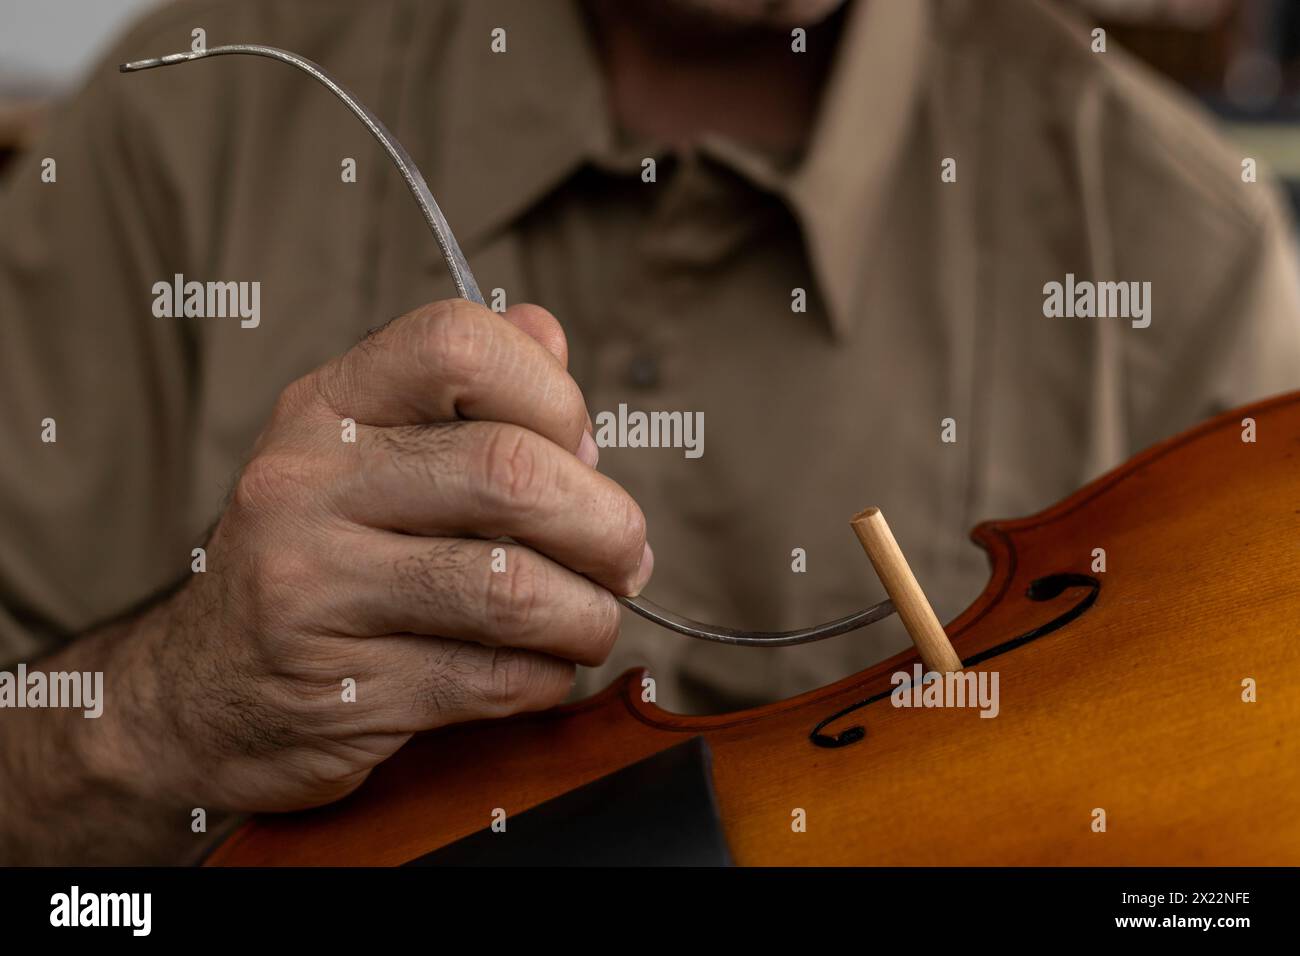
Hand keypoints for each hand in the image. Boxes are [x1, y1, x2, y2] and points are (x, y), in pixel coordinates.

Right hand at [96, 299, 651, 813]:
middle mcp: (306, 484)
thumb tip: (548, 333)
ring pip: (512, 589)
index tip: (579, 452)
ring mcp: (314, 591)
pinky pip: (497, 679)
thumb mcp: (365, 451)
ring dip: (589, 612)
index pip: (459, 343)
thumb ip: (463, 390)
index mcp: (326, 407)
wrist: (201, 693)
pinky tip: (540, 666)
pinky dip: (549, 675)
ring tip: (593, 617)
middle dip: (605, 522)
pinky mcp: (342, 690)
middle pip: (509, 473)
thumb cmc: (319, 556)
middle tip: (625, 556)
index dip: (554, 394)